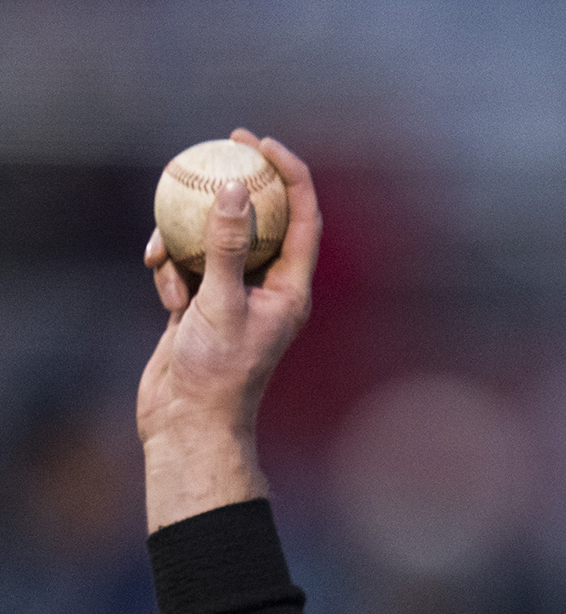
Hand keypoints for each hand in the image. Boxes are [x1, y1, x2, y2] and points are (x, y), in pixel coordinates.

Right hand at [135, 128, 320, 531]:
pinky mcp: (202, 304)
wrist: (188, 421)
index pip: (303, 218)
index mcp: (292, 288)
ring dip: (185, 240)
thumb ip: (226, 245)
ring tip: (165, 258)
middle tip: (220, 144)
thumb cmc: (216, 372)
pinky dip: (170, 271)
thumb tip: (234, 189)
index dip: (290, 174)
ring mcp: (234, 295)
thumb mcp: (221, 302)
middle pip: (259, 219)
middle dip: (238, 183)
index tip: (263, 144)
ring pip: (212, 240)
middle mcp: (269, 288)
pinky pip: (185, 266)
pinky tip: (166, 296)